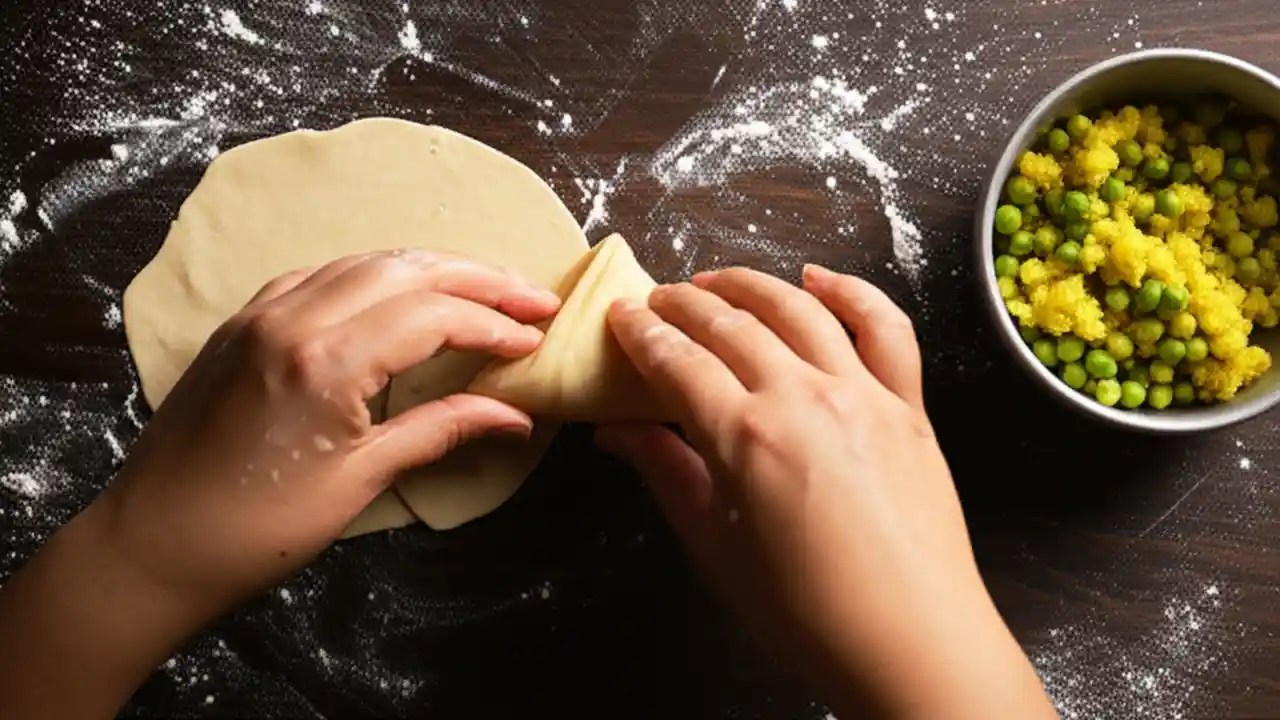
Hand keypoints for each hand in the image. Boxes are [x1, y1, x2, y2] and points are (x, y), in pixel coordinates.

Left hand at [104, 250, 560, 616]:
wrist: (152, 544)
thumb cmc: (259, 529)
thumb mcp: (361, 480)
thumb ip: (440, 431)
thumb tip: (515, 416)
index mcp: (326, 361)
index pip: (434, 315)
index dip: (494, 325)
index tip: (535, 341)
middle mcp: (293, 317)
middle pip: (407, 270)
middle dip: (478, 278)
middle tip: (532, 297)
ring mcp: (262, 312)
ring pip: (365, 262)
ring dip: (431, 269)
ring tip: (484, 288)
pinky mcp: (242, 321)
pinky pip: (323, 275)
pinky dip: (375, 275)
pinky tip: (401, 292)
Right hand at [597, 265, 1055, 719]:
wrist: (911, 643)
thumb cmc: (805, 613)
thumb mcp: (715, 548)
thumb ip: (667, 474)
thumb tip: (617, 432)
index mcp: (746, 437)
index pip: (678, 362)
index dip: (642, 334)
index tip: (621, 316)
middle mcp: (804, 397)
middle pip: (732, 325)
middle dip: (684, 304)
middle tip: (658, 299)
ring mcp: (864, 394)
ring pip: (800, 308)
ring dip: (751, 284)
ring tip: (717, 281)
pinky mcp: (909, 406)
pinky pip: (884, 327)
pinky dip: (851, 292)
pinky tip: (819, 279)